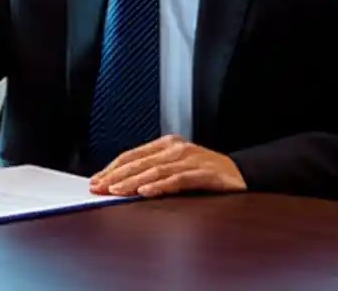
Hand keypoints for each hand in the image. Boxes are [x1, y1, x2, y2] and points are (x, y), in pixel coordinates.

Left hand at [89, 135, 245, 197]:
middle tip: (98, 187)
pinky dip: (160, 186)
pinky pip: (177, 179)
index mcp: (166, 145)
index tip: (95, 180)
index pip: (132, 155)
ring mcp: (190, 159)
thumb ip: (152, 172)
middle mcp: (176, 149)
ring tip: (115, 191)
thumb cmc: (206, 174)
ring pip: (155, 170)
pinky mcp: (204, 173)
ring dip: (132, 182)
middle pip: (139, 162)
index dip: (111, 168)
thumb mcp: (176, 168)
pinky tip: (145, 192)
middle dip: (115, 176)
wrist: (242, 174)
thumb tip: (120, 184)